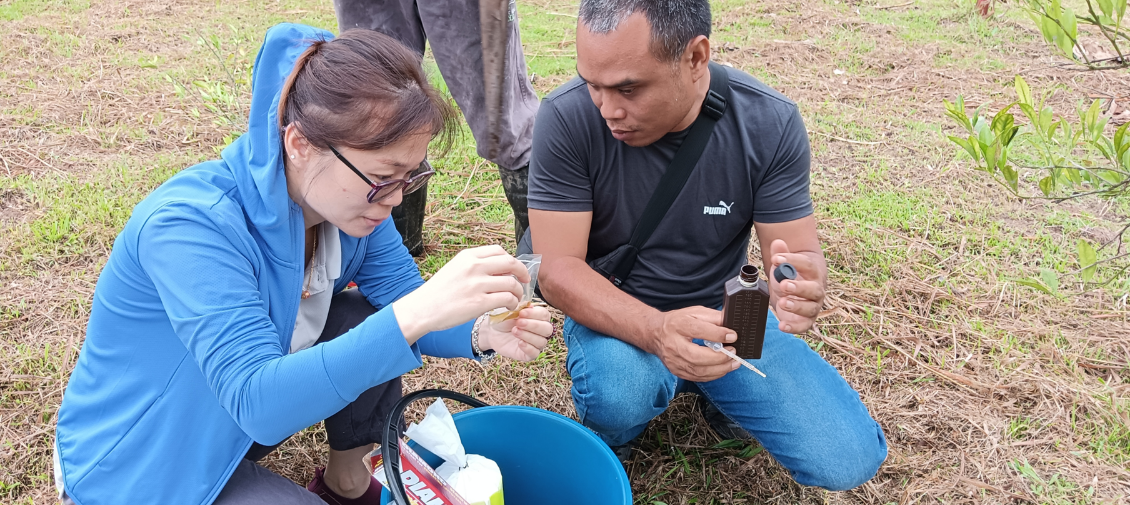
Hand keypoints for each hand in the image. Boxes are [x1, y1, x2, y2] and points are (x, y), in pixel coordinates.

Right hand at [393, 245, 527, 339]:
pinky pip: (507, 299)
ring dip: (518, 292)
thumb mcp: (455, 268)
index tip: (515, 269)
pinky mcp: (479, 303)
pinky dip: (512, 303)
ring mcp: (477, 285)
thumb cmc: (438, 291)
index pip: (499, 251)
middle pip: (511, 263)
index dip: (512, 260)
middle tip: (525, 281)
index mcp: (468, 256)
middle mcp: (474, 267)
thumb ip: (475, 265)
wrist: (422, 309)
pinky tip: (508, 307)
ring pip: (512, 283)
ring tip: (515, 298)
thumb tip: (499, 268)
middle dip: (522, 272)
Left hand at [478, 305, 553, 360]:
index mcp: (539, 318)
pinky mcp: (529, 354)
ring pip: (541, 341)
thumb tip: (530, 306)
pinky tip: (519, 342)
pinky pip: (535, 353)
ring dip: (528, 335)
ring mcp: (536, 343)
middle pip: (547, 329)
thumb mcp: (511, 311)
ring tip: (514, 331)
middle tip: (519, 322)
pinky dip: (528, 347)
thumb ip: (521, 308)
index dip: (535, 314)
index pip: (545, 315)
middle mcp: (541, 331)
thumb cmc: (505, 319)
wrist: (493, 331)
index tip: (521, 313)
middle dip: (533, 325)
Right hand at [645, 306, 740, 381]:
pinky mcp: (676, 371)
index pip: (699, 331)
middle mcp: (673, 344)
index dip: (718, 335)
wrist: (656, 333)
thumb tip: (731, 325)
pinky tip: (722, 369)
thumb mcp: (695, 312)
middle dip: (719, 357)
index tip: (732, 336)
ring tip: (733, 363)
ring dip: (720, 369)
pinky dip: (712, 375)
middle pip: (697, 356)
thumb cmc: (678, 322)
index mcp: (678, 325)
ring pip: (698, 371)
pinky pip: (697, 377)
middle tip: (733, 352)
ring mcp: (673, 361)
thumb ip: (714, 317)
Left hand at [768, 239, 825, 333]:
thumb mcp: (784, 264)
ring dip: (797, 306)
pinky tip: (782, 326)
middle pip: (813, 289)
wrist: (796, 289)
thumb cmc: (792, 275)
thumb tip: (777, 242)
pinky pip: (803, 326)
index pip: (807, 264)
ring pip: (810, 308)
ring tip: (783, 302)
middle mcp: (817, 290)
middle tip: (783, 284)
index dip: (792, 260)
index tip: (776, 258)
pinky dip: (794, 328)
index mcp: (814, 272)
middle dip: (799, 287)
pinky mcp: (806, 320)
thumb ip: (781, 254)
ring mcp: (813, 306)